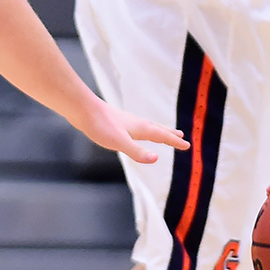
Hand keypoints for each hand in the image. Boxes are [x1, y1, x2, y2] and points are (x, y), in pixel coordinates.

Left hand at [72, 99, 188, 164]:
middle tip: (181, 136)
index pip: (162, 136)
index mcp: (140, 128)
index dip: (175, 142)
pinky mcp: (116, 122)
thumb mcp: (120, 142)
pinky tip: (135, 131)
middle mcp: (136, 123)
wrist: (83, 110)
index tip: (187, 145)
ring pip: (147, 126)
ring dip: (158, 130)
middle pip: (157, 129)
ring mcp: (126, 121)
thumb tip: (156, 159)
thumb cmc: (100, 126)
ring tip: (163, 132)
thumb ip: (137, 151)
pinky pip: (136, 126)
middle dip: (170, 134)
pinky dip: (144, 130)